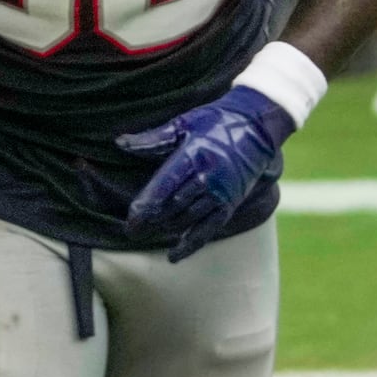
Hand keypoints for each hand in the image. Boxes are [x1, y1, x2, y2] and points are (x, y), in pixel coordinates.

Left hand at [117, 86, 294, 262]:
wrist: (255, 127)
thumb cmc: (214, 121)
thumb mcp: (182, 123)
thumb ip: (152, 138)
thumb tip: (120, 143)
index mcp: (194, 156)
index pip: (165, 186)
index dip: (147, 204)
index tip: (132, 218)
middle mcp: (208, 179)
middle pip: (174, 206)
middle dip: (152, 220)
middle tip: (131, 231)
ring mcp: (221, 194)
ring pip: (189, 219)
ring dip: (167, 228)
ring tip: (145, 234)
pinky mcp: (230, 204)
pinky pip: (208, 229)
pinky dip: (190, 243)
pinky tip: (174, 255)